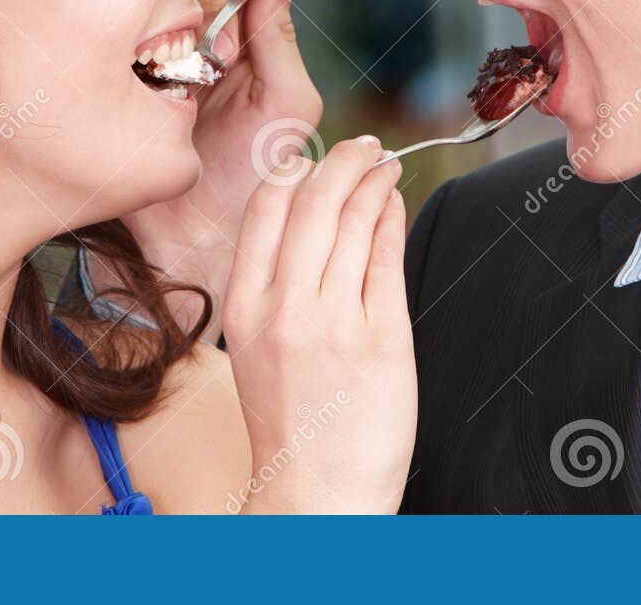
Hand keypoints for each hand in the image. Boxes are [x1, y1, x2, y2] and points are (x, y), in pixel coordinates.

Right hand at [120, 0, 320, 339]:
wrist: (199, 240)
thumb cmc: (256, 175)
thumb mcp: (287, 103)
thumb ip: (281, 36)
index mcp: (242, 30)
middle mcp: (191, 29)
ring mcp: (143, 46)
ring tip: (178, 41)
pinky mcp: (106, 71)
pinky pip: (105, 26)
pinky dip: (122, 27)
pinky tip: (140, 57)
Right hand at [222, 137, 414, 513]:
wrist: (316, 493)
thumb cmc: (291, 421)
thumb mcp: (259, 345)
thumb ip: (279, 280)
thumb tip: (314, 209)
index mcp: (244, 307)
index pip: (265, 209)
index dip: (294, 168)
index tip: (313, 155)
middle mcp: (285, 308)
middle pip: (314, 201)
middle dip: (344, 160)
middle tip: (365, 146)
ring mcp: (335, 322)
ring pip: (355, 221)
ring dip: (374, 181)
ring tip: (386, 167)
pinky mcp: (383, 338)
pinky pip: (387, 258)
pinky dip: (393, 220)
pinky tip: (396, 206)